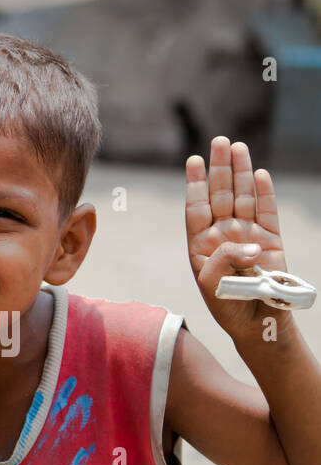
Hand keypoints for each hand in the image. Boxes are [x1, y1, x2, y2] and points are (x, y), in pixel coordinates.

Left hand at [185, 137, 288, 344]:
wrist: (257, 324)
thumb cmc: (227, 305)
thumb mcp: (212, 284)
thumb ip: (224, 260)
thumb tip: (249, 244)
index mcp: (201, 242)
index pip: (197, 206)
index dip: (195, 183)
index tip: (193, 160)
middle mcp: (224, 233)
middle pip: (220, 193)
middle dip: (219, 167)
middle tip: (218, 140)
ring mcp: (248, 235)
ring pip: (243, 197)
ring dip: (241, 172)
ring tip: (237, 147)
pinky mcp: (272, 242)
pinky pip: (267, 212)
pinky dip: (264, 194)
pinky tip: (259, 174)